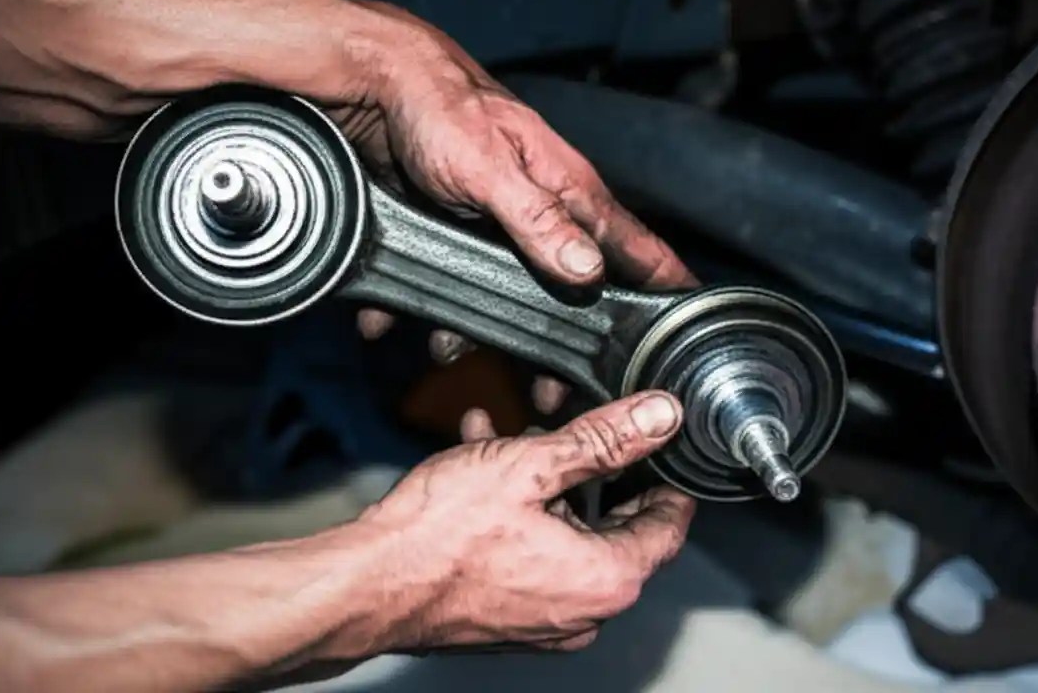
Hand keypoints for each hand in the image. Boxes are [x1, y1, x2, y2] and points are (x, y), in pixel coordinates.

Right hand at [326, 390, 694, 655]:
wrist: (369, 584)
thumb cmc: (438, 536)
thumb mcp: (530, 465)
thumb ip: (603, 439)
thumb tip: (657, 417)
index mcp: (607, 579)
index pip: (668, 525)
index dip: (667, 477)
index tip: (663, 448)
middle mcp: (584, 610)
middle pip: (619, 532)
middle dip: (601, 476)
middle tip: (591, 435)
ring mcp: (545, 620)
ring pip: (571, 539)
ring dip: (553, 488)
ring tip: (523, 442)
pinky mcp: (509, 617)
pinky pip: (535, 558)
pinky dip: (524, 516)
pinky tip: (490, 471)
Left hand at [336, 3, 696, 412]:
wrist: (381, 88)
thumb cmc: (443, 110)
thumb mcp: (492, 170)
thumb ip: (541, 220)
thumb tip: (589, 271)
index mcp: (571, 193)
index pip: (639, 249)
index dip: (669, 291)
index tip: (689, 336)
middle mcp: (547, 215)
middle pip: (580, 291)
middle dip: (570, 344)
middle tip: (558, 390)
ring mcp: (507, 228)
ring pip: (517, 297)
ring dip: (487, 334)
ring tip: (457, 356)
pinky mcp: (466, 235)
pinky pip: (463, 285)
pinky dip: (434, 310)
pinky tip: (407, 328)